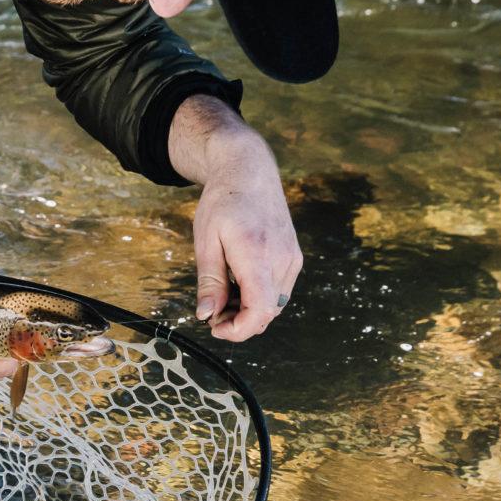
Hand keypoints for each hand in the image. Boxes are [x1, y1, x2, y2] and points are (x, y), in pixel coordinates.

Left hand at [168, 95, 301, 340]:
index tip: (216, 328)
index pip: (260, 310)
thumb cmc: (223, 202)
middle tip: (213, 312)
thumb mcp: (206, 241)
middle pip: (267, 313)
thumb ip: (209, 281)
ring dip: (249, 311)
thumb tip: (206, 315)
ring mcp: (292, 259)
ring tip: (223, 295)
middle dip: (240, 323)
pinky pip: (279, 291)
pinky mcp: (295, 258)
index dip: (238, 330)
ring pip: (274, 306)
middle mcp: (282, 259)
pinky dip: (259, 298)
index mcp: (257, 254)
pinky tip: (239, 285)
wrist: (249, 171)